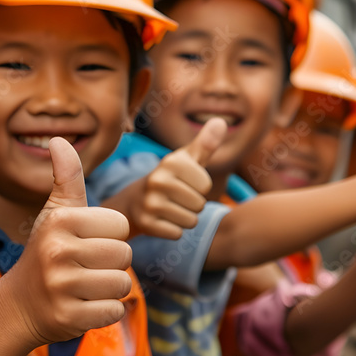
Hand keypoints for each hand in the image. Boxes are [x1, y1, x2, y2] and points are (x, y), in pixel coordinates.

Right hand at [0, 137, 131, 346]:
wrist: (20, 304)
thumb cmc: (47, 250)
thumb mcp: (55, 212)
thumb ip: (66, 177)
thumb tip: (58, 139)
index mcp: (60, 221)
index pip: (121, 225)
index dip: (111, 235)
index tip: (88, 241)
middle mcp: (58, 252)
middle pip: (124, 255)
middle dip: (113, 263)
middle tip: (87, 267)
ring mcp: (61, 287)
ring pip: (122, 284)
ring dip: (110, 288)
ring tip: (86, 285)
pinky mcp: (68, 317)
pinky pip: (114, 311)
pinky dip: (105, 311)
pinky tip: (83, 305)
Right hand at [133, 118, 227, 238]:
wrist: (134, 201)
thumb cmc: (170, 178)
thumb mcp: (186, 160)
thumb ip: (205, 144)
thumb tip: (221, 122)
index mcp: (171, 162)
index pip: (206, 186)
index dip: (200, 188)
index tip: (185, 184)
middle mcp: (158, 180)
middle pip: (199, 205)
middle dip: (193, 205)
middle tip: (177, 199)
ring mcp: (150, 202)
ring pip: (190, 221)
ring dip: (185, 219)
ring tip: (171, 209)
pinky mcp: (146, 223)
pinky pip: (177, 234)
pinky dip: (174, 230)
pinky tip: (162, 220)